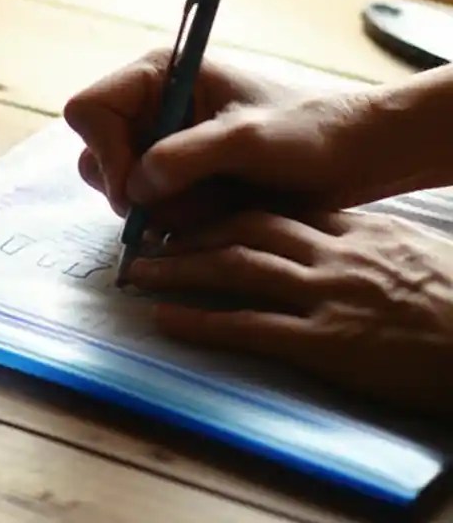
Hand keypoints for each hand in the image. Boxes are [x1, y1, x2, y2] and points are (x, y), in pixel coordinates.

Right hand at [64, 48, 380, 229]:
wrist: (356, 158)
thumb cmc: (309, 131)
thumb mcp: (246, 139)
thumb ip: (182, 157)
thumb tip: (134, 190)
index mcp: (159, 76)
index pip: (89, 110)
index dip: (104, 149)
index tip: (137, 182)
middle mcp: (151, 110)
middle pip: (95, 156)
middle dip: (133, 188)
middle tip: (179, 201)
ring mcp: (162, 147)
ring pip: (121, 191)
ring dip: (163, 208)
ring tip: (215, 201)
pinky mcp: (178, 181)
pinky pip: (149, 212)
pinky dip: (177, 221)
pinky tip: (218, 210)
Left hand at [126, 207, 452, 417]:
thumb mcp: (410, 257)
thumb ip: (362, 246)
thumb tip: (323, 243)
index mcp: (356, 231)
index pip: (277, 207)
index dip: (224, 209)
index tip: (187, 214)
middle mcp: (336, 255)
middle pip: (244, 227)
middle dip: (189, 231)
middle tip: (147, 238)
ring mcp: (329, 296)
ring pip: (235, 267)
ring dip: (179, 269)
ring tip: (137, 272)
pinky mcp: (326, 341)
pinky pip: (248, 326)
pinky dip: (200, 321)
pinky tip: (166, 319)